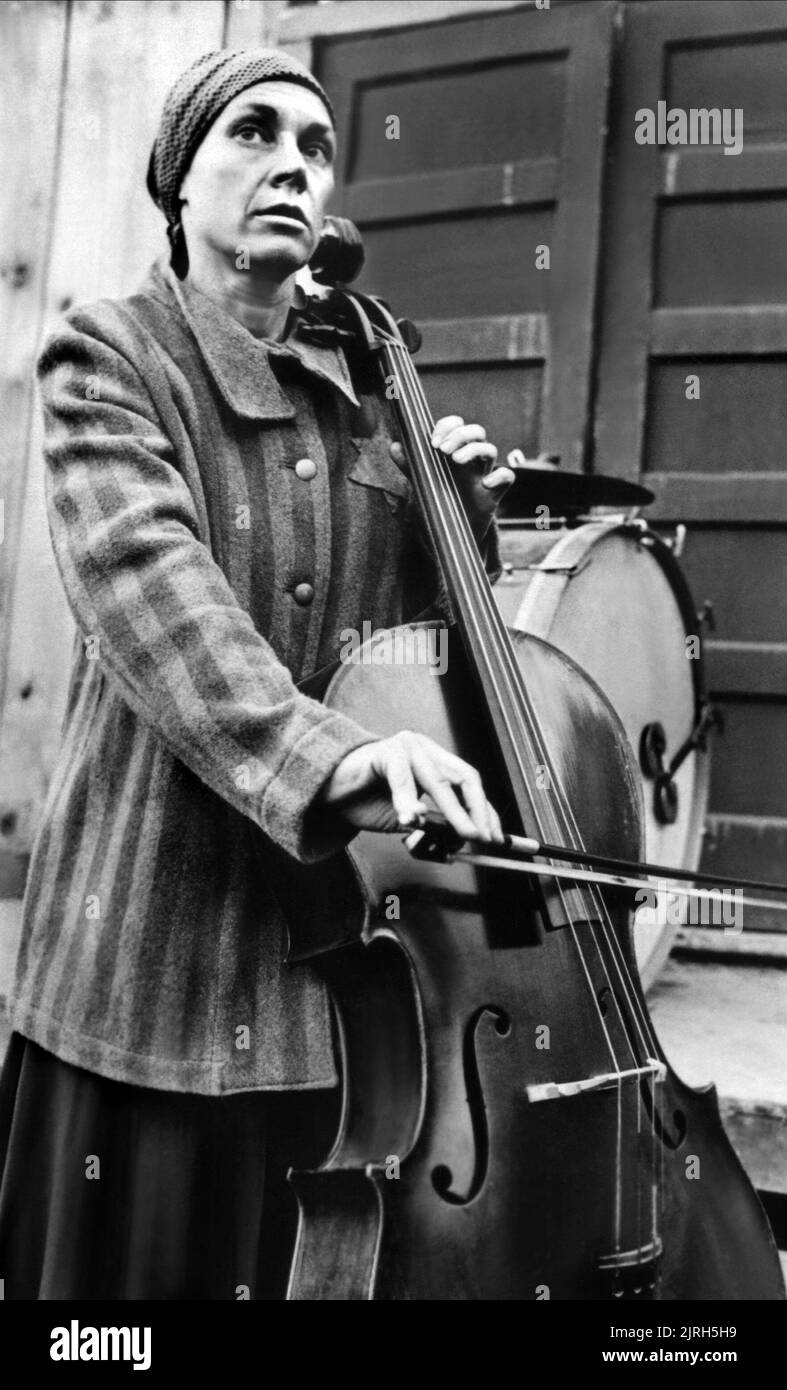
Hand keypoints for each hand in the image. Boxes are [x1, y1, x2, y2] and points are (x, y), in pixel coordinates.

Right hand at [318, 731, 503, 842]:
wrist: (326, 795)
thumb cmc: (367, 805)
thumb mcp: (410, 821)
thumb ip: (436, 826)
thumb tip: (466, 840)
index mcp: (435, 762)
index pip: (471, 785)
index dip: (486, 812)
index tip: (497, 840)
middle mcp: (426, 749)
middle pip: (464, 778)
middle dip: (477, 811)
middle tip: (482, 839)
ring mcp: (407, 746)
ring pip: (438, 782)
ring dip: (452, 813)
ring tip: (462, 836)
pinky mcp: (386, 751)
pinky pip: (403, 780)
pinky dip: (408, 803)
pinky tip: (411, 821)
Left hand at [389, 415, 514, 537]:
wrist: (450, 535)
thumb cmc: (438, 503)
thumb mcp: (422, 483)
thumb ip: (409, 465)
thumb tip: (394, 446)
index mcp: (453, 452)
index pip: (457, 425)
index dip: (447, 426)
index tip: (432, 441)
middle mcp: (470, 461)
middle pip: (477, 431)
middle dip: (460, 434)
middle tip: (441, 450)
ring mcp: (483, 475)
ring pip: (491, 449)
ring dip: (474, 449)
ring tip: (455, 460)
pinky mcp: (494, 494)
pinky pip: (508, 476)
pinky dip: (499, 476)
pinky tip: (484, 484)